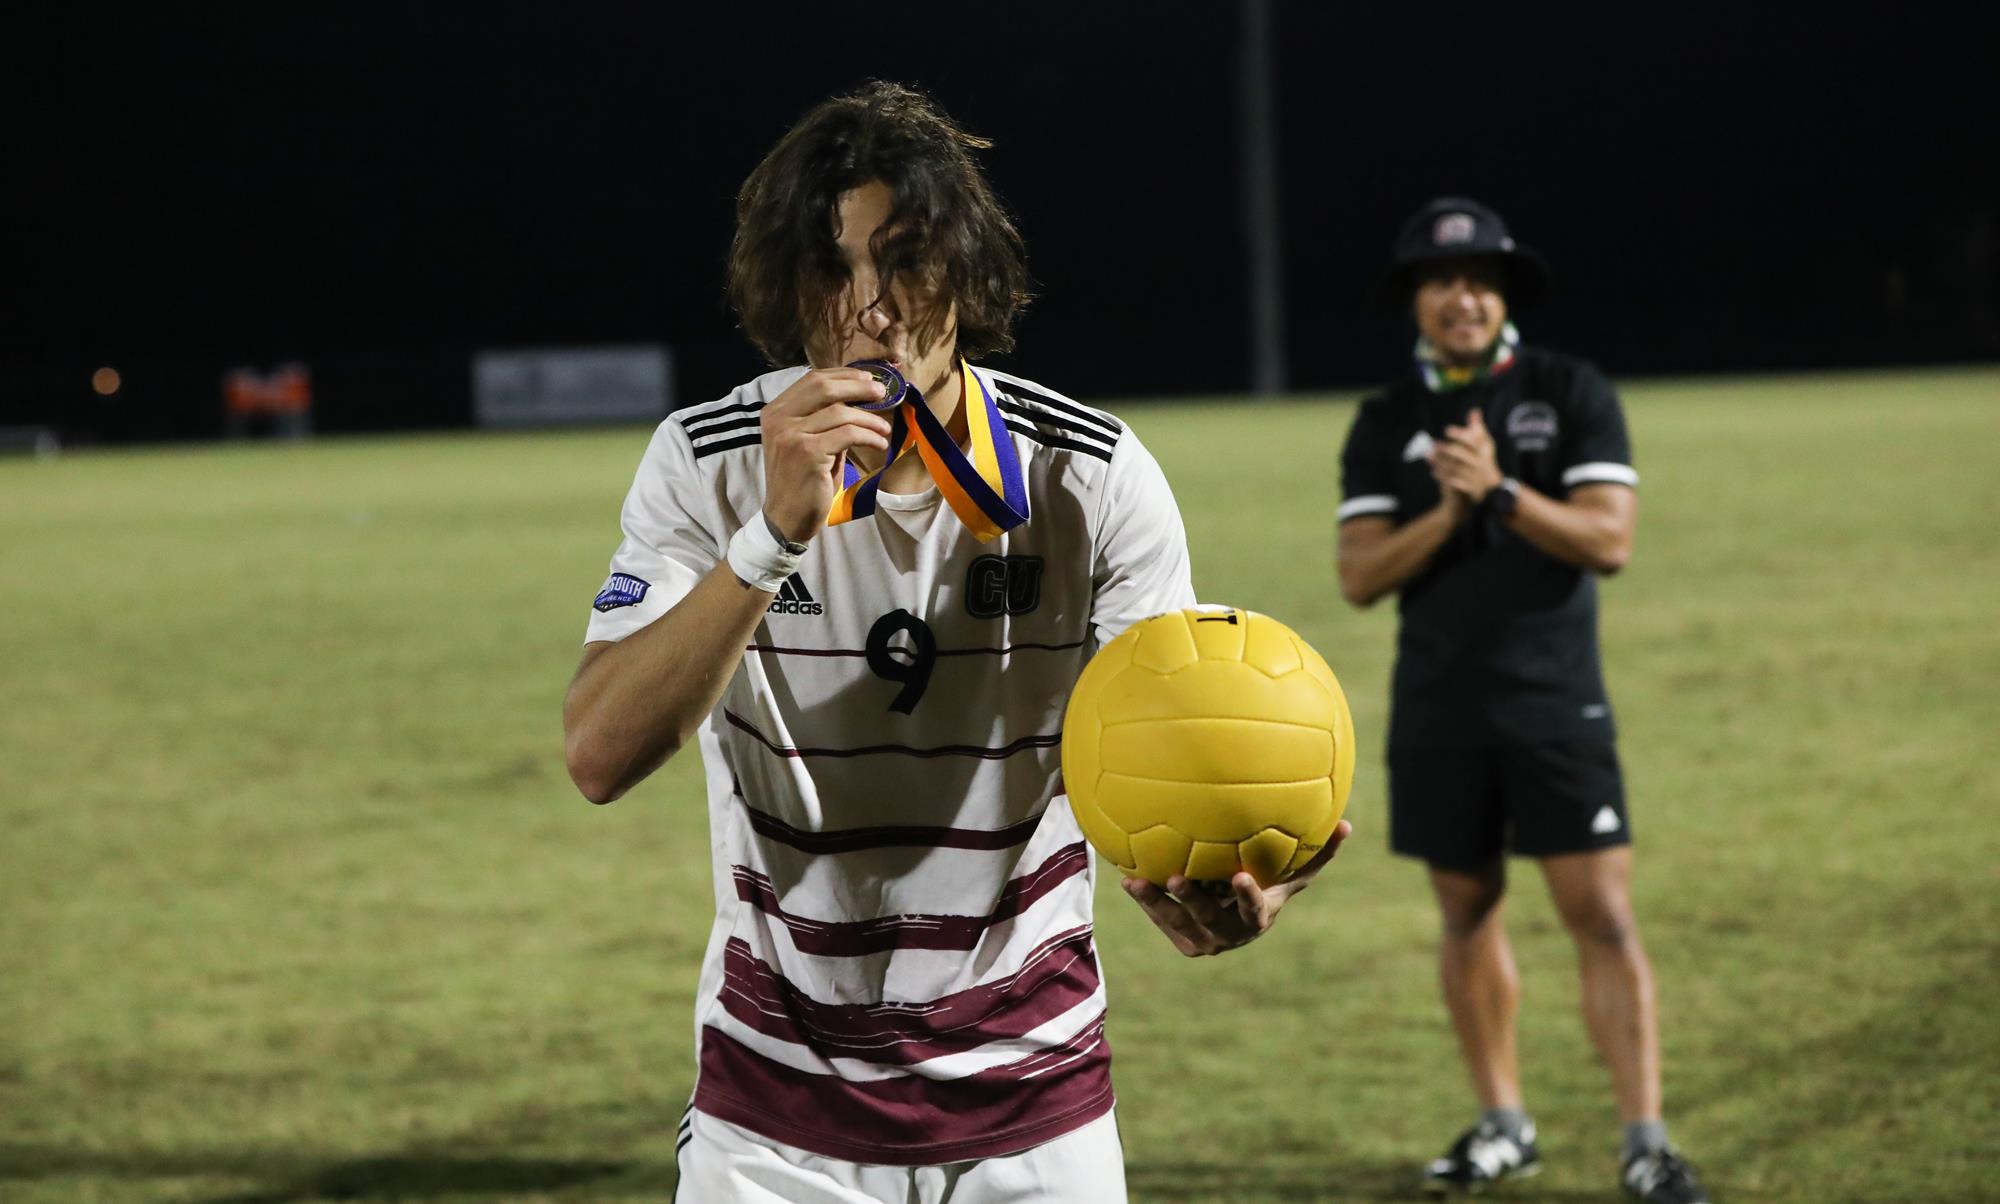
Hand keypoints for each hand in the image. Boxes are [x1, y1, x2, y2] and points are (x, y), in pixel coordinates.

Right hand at [759, 368, 894, 542]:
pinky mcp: (807, 452)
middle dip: (858, 386)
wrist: (786, 518)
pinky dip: (870, 436)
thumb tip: (861, 396)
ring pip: (840, 412)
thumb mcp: (809, 442)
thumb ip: (825, 418)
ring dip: (870, 419)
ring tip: (885, 429)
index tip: (869, 379)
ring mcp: (790, 435)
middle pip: (824, 386)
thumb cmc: (802, 481)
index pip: (812, 379)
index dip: (844, 375)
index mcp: (776, 411)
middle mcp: (778, 419)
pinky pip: (848, 434)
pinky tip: (881, 444)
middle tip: (882, 393)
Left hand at [1123, 820, 1351, 955]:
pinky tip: (1128, 879)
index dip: (1247, 895)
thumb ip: (1316, 857)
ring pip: (1177, 922)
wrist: (1237, 928)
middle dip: (1192, 900)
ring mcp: (1203, 941)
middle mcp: (1230, 934)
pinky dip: (1146, 902)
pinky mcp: (1182, 942)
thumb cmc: (1267, 891)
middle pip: (1209, 918)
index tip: (1242, 876)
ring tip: (1138, 882)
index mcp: (1256, 917)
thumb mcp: (1290, 878)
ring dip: (1157, 902)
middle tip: (1178, 876)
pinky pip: (1160, 921)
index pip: (1254, 908)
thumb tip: (1348, 825)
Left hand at [1430, 408, 1502, 502]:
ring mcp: (1478, 478)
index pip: (1475, 441)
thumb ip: (1477, 429)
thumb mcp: (1482, 445)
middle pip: (1465, 456)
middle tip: (1434, 444)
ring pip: (1458, 469)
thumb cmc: (1481, 461)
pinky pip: (1456, 483)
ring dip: (1442, 463)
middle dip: (1448, 450)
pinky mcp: (1472, 490)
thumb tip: (1475, 410)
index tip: (1447, 430)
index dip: (1461, 435)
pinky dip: (1444, 477)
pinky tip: (1434, 472)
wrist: (1487, 490)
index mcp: (1486, 450)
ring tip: (1429, 457)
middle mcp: (1483, 464)